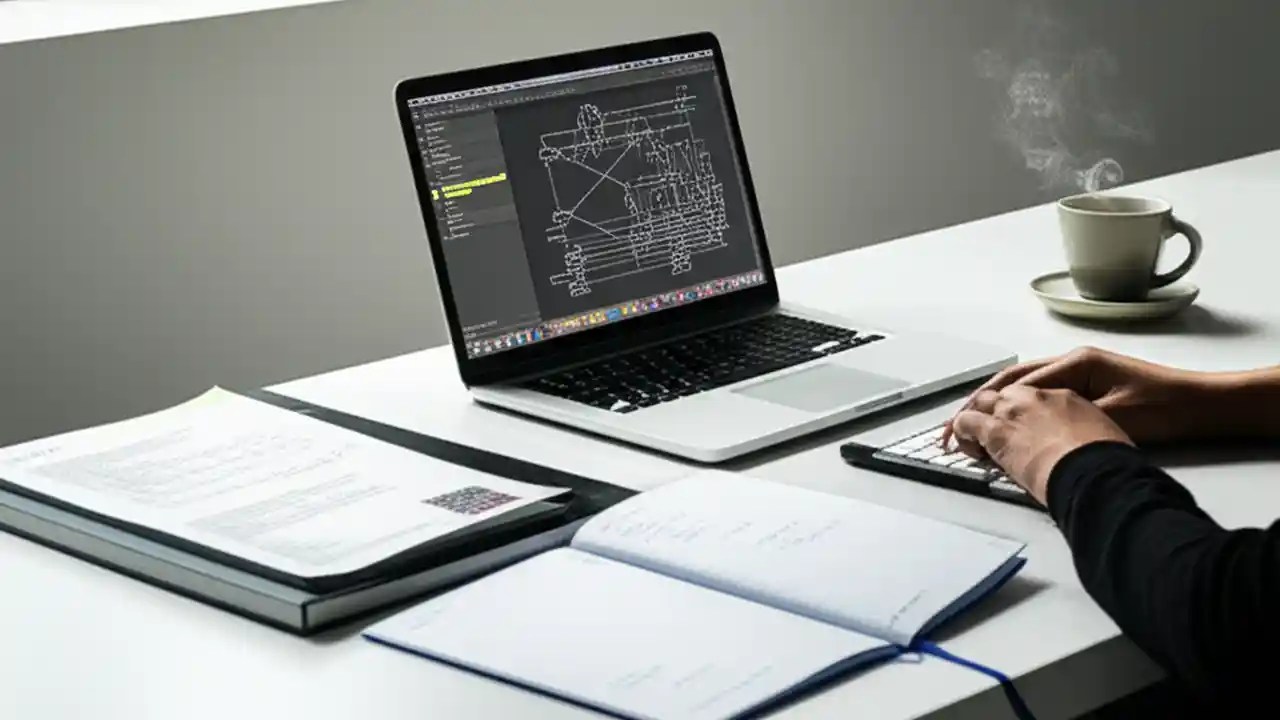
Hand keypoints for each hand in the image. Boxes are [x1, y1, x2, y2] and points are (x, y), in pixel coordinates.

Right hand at [942, 346, 1208, 453]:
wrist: (1203, 404)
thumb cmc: (1165, 408)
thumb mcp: (1110, 416)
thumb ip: (1063, 419)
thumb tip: (1022, 427)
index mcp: (1074, 365)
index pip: (1014, 383)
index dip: (983, 405)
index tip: (960, 425)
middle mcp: (1072, 363)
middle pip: (1012, 380)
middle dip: (979, 403)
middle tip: (953, 428)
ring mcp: (1079, 373)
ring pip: (1023, 385)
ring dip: (996, 404)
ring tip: (970, 426)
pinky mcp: (1088, 388)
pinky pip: (1041, 394)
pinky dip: (1018, 407)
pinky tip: (1009, 424)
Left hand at [951, 385, 1133, 503]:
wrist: (1094, 470)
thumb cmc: (1106, 461)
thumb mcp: (1103, 438)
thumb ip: (1084, 434)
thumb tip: (1079, 446)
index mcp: (1066, 397)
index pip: (1033, 396)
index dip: (1021, 410)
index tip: (1019, 423)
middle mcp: (1037, 397)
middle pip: (1004, 392)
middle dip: (994, 407)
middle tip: (990, 427)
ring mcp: (1014, 410)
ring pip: (981, 402)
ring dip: (975, 417)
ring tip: (972, 437)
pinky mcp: (996, 430)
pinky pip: (966, 422)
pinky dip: (961, 431)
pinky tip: (965, 445)